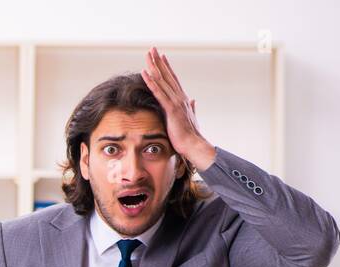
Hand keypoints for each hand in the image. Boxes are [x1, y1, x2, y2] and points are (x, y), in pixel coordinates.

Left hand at [141, 46, 214, 172]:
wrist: (194, 145)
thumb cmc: (190, 136)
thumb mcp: (190, 119)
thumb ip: (191, 108)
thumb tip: (193, 100)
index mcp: (182, 99)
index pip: (173, 80)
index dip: (166, 68)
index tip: (161, 57)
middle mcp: (180, 97)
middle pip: (167, 75)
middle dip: (159, 61)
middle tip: (152, 49)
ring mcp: (176, 102)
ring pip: (162, 80)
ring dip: (154, 67)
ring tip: (147, 55)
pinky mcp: (171, 109)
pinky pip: (159, 92)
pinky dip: (151, 82)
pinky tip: (145, 73)